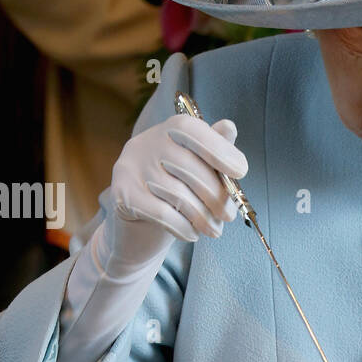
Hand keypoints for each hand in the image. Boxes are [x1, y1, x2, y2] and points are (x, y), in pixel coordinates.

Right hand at [101, 114, 247, 274]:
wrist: (139, 227)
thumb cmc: (177, 194)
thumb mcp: (199, 171)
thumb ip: (214, 151)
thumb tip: (229, 127)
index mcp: (167, 131)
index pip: (192, 130)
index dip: (218, 148)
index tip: (241, 171)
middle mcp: (145, 144)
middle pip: (188, 166)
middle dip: (215, 194)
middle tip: (229, 215)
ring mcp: (129, 167)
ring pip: (177, 193)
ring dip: (202, 216)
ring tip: (214, 230)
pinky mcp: (121, 195)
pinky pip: (161, 212)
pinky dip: (183, 226)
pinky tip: (193, 235)